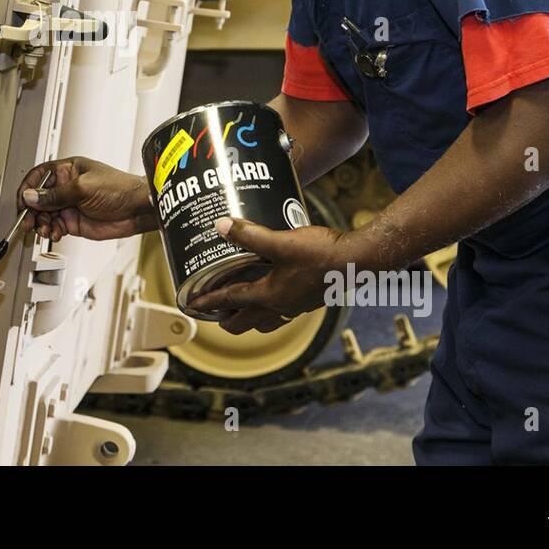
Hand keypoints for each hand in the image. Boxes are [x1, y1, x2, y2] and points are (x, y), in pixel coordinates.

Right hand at [16, 156, 156, 241]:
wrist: (136, 210)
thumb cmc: (118, 189)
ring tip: (45, 230)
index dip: (28, 189)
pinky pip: (54, 227)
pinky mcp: (73, 222)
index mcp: (67, 170)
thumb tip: (31, 197)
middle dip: (31, 211)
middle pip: (38, 199)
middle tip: (27, 222)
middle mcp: (66, 187)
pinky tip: (55, 234)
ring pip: (44, 215)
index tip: (22, 202)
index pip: (39, 177)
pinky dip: (51, 232)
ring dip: (40, 224)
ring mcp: (69, 205)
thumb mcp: (83, 188)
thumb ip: (55, 195)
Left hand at [188, 216, 349, 333]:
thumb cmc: (321, 253)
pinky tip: (273, 298)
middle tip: (211, 312)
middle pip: (245, 322)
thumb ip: (250, 234)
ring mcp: (296, 307)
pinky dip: (269, 313)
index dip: (208, 301)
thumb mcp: (281, 241)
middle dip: (225, 319)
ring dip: (247, 320)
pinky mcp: (308, 301)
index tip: (191, 304)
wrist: (356, 262)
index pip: (230, 300)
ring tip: (238, 311)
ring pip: (264, 323)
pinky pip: (281, 315)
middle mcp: (280, 307)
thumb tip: (221, 225)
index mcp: (269, 296)